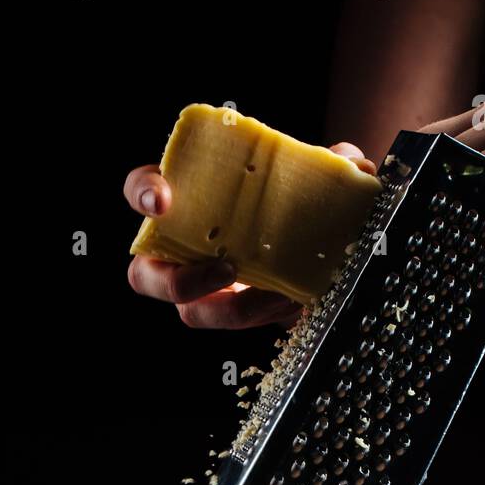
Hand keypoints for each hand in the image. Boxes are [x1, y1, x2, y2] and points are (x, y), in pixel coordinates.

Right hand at [124, 144, 376, 329]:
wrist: (319, 236)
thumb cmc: (293, 196)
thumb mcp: (311, 171)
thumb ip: (323, 162)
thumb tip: (344, 162)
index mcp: (185, 198)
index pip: (140, 190)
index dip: (143, 194)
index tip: (162, 200)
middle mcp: (181, 247)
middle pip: (146, 276)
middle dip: (178, 281)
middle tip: (227, 269)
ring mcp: (202, 286)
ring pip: (193, 312)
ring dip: (233, 307)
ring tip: (275, 291)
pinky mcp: (230, 311)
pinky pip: (235, 322)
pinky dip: (265, 313)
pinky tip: (293, 298)